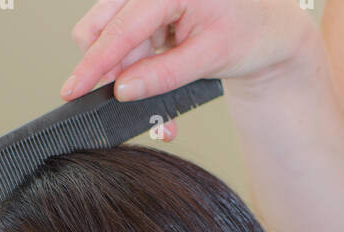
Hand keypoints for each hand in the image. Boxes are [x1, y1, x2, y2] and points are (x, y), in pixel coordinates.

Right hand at [60, 0, 313, 132]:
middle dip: (113, 70)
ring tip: (160, 111)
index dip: (96, 63)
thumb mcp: (211, 58)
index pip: (122, 27)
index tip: (73, 89)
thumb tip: (123, 90)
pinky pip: (128, 40)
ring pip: (114, 37)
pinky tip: (155, 87)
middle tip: (125, 102)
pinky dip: (138, 69)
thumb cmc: (250, 32)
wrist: (270, 25)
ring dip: (129, 76)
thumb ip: (164, 74)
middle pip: (105, 26)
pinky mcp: (149, 7)